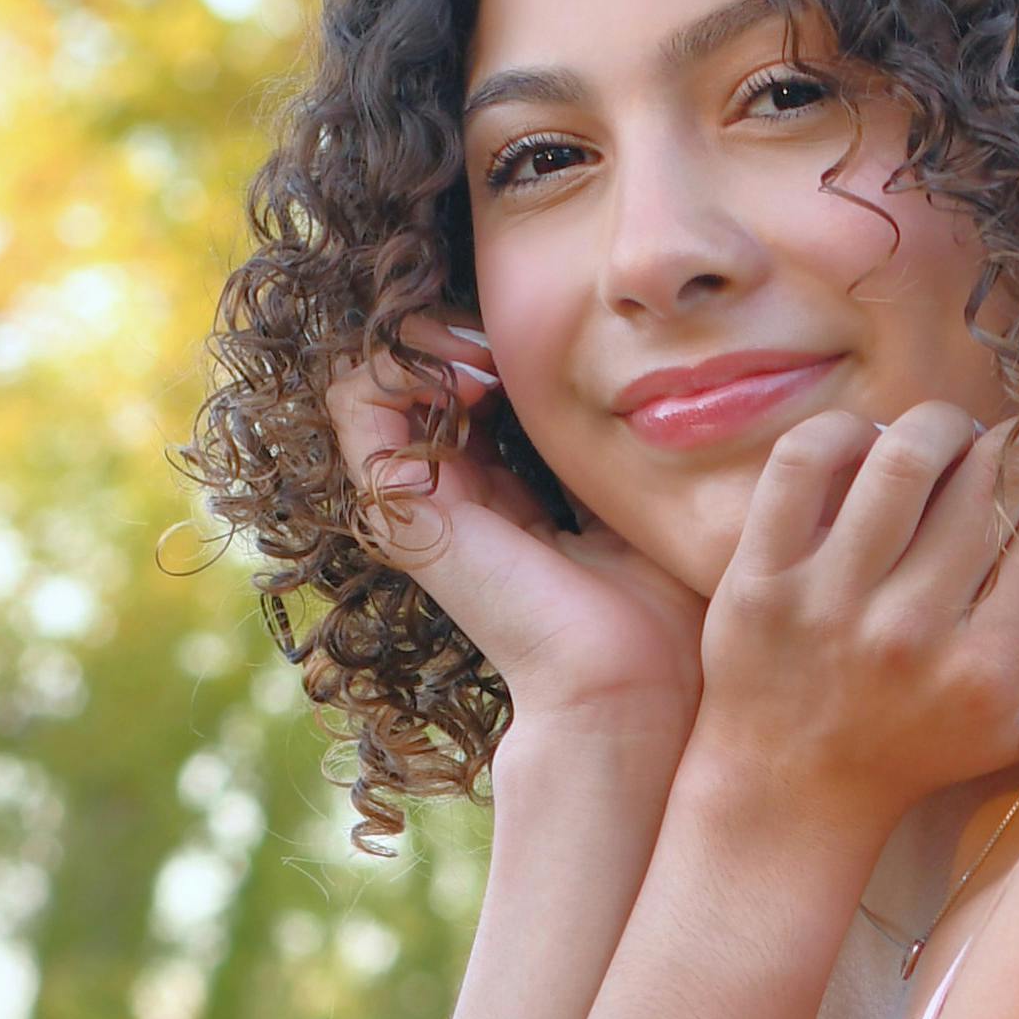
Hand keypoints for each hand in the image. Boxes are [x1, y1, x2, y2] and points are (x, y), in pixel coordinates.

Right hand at [326, 328, 705, 745]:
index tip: (543, 346)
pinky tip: (471, 381)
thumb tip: (625, 369)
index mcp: (504, 494)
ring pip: (376, 376)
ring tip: (486, 356)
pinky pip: (357, 403)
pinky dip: (402, 369)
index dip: (492, 342)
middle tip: (509, 341)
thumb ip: (605, 440)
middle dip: (455, 331)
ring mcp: (423, 505)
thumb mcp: (634, 495)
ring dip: (423, 341)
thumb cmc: (660, 608)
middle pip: (418, 373)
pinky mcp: (405, 514)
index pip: (467, 385)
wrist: (634, 687)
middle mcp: (454, 496)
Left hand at [689, 405, 1018, 856]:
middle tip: (1010, 470)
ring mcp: (830, 601)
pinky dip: (848, 432)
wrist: (798, 785)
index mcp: (992, 673)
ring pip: (911, 449)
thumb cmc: (935, 739)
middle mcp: (912, 635)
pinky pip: (809, 454)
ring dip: (946, 427)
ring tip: (951, 447)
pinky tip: (870, 455)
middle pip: (1000, 473)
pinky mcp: (762, 575)